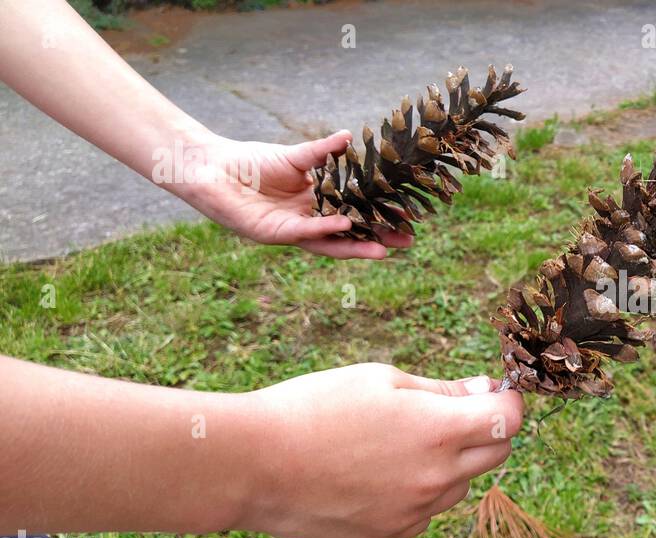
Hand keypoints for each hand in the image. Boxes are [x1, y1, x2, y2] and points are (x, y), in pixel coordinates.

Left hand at [178, 132, 412, 259]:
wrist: (212, 167)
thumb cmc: (251, 162)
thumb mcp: (296, 155)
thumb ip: (323, 151)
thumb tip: (350, 136)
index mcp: (315, 205)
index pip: (354, 214)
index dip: (379, 217)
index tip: (407, 216)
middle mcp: (307, 222)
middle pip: (349, 235)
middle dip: (377, 239)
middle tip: (407, 242)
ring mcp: (290, 232)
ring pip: (329, 242)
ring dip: (355, 246)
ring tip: (383, 248)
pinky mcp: (270, 234)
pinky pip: (301, 233)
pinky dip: (323, 229)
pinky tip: (343, 225)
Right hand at [239, 363, 523, 537]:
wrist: (253, 464)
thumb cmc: (314, 408)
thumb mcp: (381, 381)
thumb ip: (442, 391)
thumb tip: (484, 389)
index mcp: (438, 432)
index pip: (509, 420)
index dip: (506, 399)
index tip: (491, 391)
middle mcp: (434, 478)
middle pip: (496, 454)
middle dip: (484, 430)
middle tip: (447, 411)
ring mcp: (413, 512)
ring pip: (459, 486)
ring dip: (449, 463)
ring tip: (396, 442)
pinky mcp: (389, 534)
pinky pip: (424, 511)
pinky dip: (417, 491)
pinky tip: (376, 472)